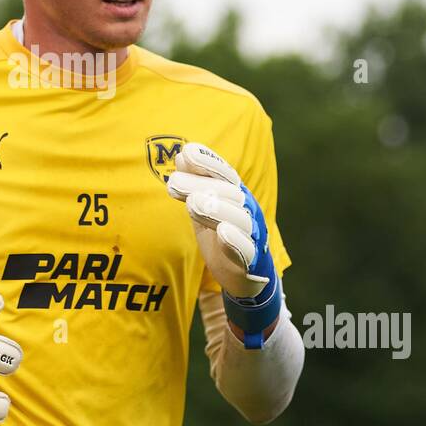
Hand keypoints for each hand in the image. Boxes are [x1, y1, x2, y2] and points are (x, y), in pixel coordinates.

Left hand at [166, 142, 283, 348]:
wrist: (245, 273)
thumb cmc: (222, 233)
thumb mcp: (205, 206)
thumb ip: (194, 184)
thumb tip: (181, 155)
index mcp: (236, 194)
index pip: (223, 173)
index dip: (207, 162)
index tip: (185, 152)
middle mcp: (248, 210)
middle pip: (227, 193)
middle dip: (200, 185)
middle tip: (172, 182)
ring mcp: (252, 234)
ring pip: (238, 219)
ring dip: (216, 209)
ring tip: (194, 203)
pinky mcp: (251, 260)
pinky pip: (245, 249)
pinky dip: (235, 240)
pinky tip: (222, 232)